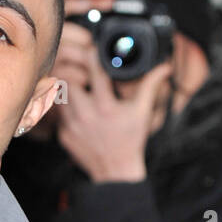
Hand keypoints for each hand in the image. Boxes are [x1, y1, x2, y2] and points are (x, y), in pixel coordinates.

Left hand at [56, 24, 171, 181]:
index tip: (94, 49)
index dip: (93, 54)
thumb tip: (164, 67)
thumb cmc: (130, 141)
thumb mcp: (142, 112)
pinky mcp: (63, 135)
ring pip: (59, 94)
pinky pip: (57, 113)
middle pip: (67, 78)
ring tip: (77, 83)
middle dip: (74, 69)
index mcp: (105, 106)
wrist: (115, 172)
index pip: (94, 69)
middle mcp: (85, 115)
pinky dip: (63, 105)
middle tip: (80, 67)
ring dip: (67, 86)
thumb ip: (151, 86)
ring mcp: (71, 126)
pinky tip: (74, 104)